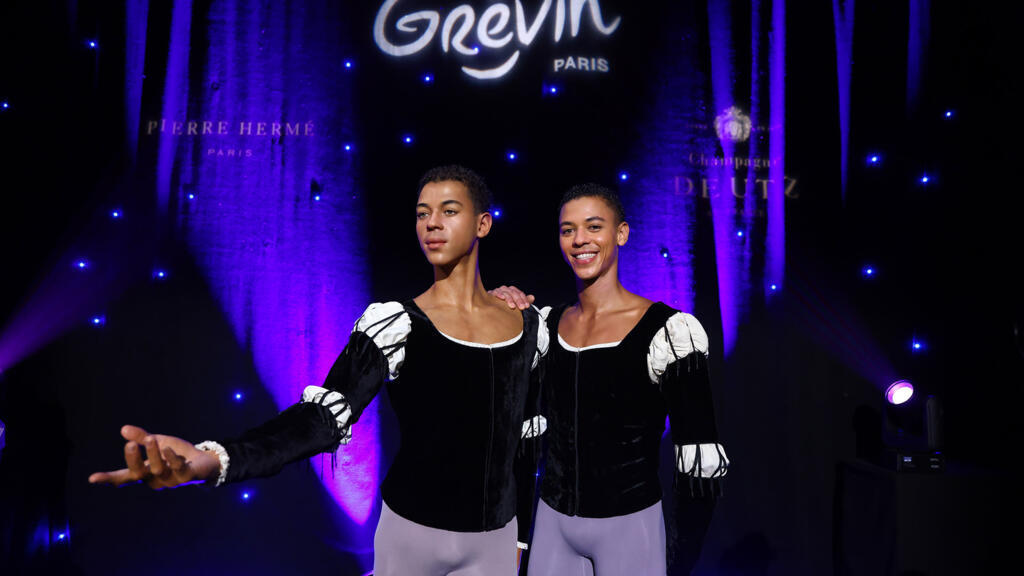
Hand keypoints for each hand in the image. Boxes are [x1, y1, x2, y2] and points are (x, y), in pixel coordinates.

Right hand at [89, 425, 220, 488]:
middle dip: (133, 460)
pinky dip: (172, 459)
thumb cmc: (177, 453)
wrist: (204, 461)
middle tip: (129, 444)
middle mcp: (154, 479)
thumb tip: (123, 429)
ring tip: (151, 439)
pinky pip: (178, 469)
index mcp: (145, 472)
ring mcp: (170, 480)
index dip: (108, 478)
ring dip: (153, 453)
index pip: (124, 477)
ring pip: (158, 469)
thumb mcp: (158, 442)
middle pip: (139, 474)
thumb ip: (142, 437)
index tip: (92, 478)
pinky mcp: (186, 477)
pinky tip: (168, 449)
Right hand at [489, 285, 534, 309]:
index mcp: (512, 291)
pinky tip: (502, 298)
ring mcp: (498, 290)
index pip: (520, 293)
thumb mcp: (515, 304)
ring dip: (509, 299)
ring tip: (512, 306)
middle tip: (522, 308)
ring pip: (505, 292)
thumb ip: (523, 301)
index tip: (527, 306)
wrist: (491, 306)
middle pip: (514, 293)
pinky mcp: (491, 293)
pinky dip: (498, 294)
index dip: (524, 299)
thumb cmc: (505, 305)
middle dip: (518, 300)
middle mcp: (506, 289)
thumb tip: (532, 297)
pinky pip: (495, 292)